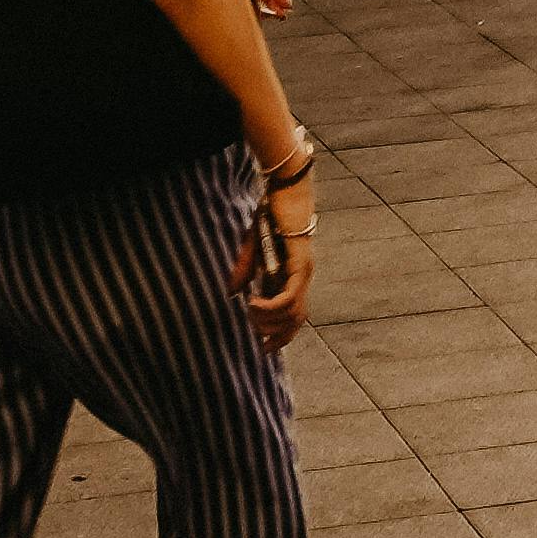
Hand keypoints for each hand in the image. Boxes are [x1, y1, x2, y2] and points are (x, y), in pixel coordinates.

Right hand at [244, 188, 314, 339]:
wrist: (284, 190)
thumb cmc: (271, 215)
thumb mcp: (251, 247)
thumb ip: (244, 270)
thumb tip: (233, 293)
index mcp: (293, 275)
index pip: (294, 314)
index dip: (283, 334)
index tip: (266, 348)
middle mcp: (302, 276)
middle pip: (297, 319)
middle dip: (278, 335)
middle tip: (258, 339)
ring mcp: (303, 270)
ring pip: (293, 311)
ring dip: (271, 321)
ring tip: (252, 316)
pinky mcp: (300, 263)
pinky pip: (288, 294)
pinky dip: (272, 306)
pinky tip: (253, 305)